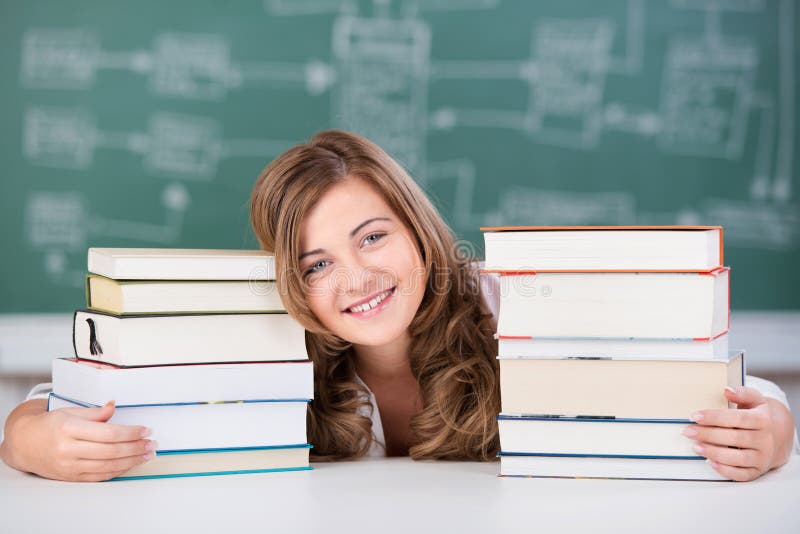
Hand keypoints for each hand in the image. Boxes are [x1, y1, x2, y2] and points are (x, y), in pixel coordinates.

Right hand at [6, 401, 154, 481]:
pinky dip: (118, 470)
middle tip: (152, 443)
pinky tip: (131, 464)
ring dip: (132, 461)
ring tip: (147, 454)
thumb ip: (95, 413)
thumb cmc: (49, 425)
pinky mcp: (72, 477)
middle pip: (111, 451)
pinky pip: (100, 476)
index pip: (108, 433)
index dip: (131, 433)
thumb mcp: (70, 412)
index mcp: (69, 429)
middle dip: (136, 448)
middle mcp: (69, 449)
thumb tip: (114, 407)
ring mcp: (70, 466)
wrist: (25, 444)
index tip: (146, 430)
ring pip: (108, 466)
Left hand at [683, 386, 776, 481]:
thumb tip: (727, 390)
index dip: (714, 417)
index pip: (737, 418)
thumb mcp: (755, 400)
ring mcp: (762, 457)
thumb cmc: (758, 416)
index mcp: (763, 420)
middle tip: (688, 431)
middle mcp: (765, 440)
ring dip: (714, 453)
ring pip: (737, 459)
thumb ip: (742, 393)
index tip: (694, 416)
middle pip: (734, 438)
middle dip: (708, 435)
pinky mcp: (758, 470)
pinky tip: (710, 462)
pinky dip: (725, 470)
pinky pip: (741, 475)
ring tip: (695, 446)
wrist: (776, 436)